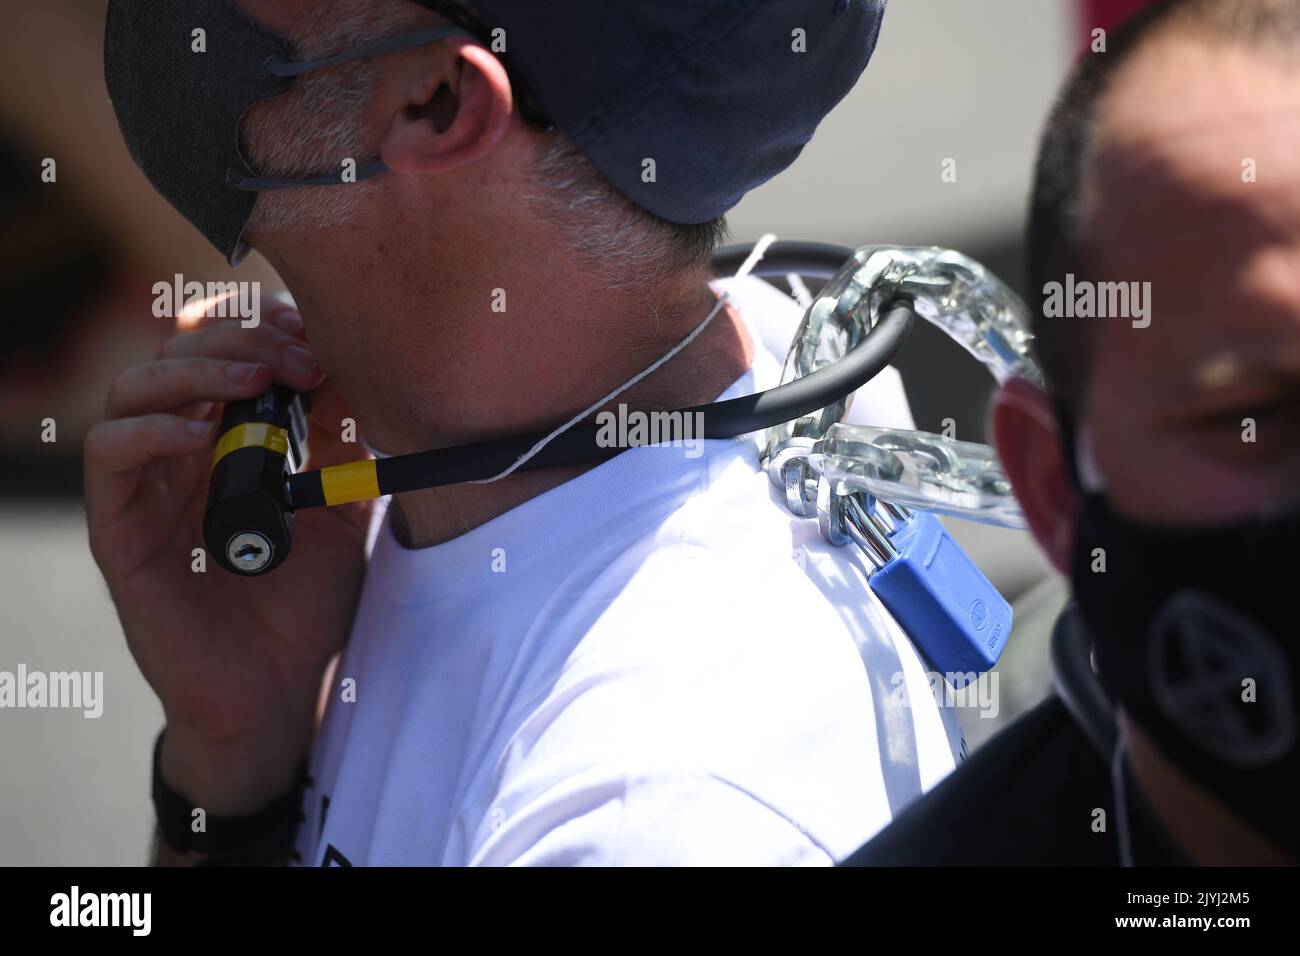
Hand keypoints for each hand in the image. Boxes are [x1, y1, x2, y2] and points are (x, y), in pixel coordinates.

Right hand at [85, 295, 371, 811]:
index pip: (221, 344)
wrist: (282, 687)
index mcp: (229, 434)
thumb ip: (342, 438)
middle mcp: (179, 449)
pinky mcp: (118, 529)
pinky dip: (148, 429)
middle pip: (179, 351)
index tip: (315, 335)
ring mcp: (145, 486)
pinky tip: (199, 433)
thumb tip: (353, 362)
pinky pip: (108, 456)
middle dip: (241, 340)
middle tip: (298, 358)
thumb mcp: (341, 502)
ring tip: (255, 383)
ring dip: (194, 370)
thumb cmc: (307, 597)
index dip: (261, 324)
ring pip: (133, 388)